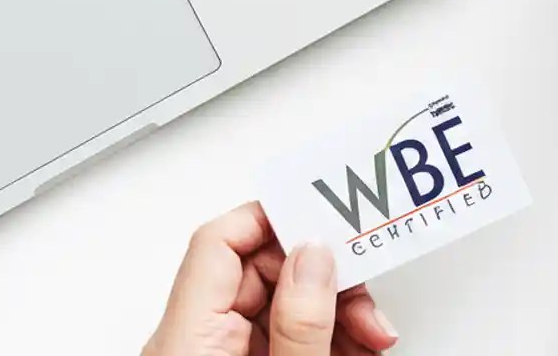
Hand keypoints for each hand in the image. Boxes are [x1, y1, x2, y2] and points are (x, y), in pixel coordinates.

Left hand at [143, 202, 398, 355]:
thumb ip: (300, 322)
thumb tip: (315, 257)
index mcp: (186, 337)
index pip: (220, 240)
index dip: (275, 216)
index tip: (326, 214)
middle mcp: (193, 342)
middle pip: (260, 270)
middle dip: (324, 277)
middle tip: (363, 295)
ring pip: (279, 304)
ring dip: (334, 311)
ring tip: (370, 333)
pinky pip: (280, 337)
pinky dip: (323, 336)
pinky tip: (355, 347)